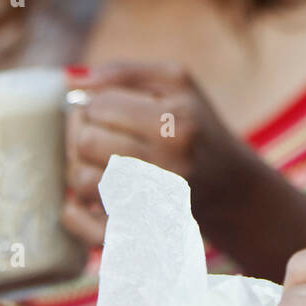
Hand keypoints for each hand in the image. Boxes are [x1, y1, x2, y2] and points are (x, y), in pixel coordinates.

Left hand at [62, 62, 250, 231]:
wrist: (232, 188)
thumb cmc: (198, 125)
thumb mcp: (178, 82)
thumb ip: (126, 72)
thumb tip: (73, 82)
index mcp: (175, 122)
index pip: (100, 107)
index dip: (94, 105)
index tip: (105, 110)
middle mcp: (168, 164)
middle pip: (86, 142)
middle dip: (83, 134)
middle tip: (97, 134)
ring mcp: (156, 201)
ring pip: (81, 180)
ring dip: (81, 169)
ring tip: (99, 163)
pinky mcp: (144, 232)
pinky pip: (86, 224)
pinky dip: (76, 212)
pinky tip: (89, 196)